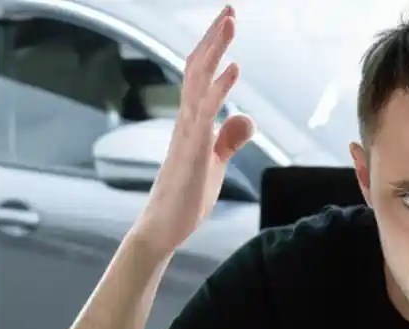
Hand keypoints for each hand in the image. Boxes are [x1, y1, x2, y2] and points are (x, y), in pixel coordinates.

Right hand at [130, 5, 254, 254]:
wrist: (164, 227)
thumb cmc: (187, 196)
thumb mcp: (215, 161)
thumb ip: (229, 138)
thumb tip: (244, 117)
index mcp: (191, 120)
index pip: (200, 73)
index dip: (213, 46)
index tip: (227, 20)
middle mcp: (186, 119)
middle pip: (197, 66)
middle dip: (213, 36)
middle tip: (230, 9)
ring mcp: (187, 132)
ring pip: (198, 80)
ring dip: (215, 49)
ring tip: (230, 22)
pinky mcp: (193, 150)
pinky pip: (206, 112)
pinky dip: (220, 87)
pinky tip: (234, 68)